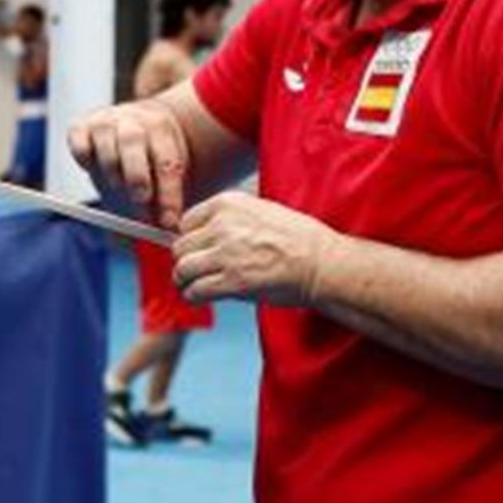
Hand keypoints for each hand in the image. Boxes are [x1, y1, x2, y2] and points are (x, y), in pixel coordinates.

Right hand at [67, 98, 192, 227]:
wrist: (135, 126)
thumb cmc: (154, 158)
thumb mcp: (167, 173)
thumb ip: (168, 199)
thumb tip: (169, 232)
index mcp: (162, 128)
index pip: (167, 162)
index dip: (169, 196)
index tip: (169, 224)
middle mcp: (132, 120)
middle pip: (134, 143)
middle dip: (138, 178)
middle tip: (141, 204)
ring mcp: (104, 121)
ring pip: (106, 148)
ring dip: (113, 176)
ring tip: (120, 191)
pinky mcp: (80, 127)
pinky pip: (79, 147)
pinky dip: (85, 161)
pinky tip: (94, 171)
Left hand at [172, 190, 340, 307]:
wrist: (322, 262)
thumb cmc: (299, 239)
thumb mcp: (260, 210)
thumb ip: (230, 219)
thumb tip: (206, 234)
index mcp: (228, 204)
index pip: (186, 222)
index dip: (190, 240)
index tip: (196, 251)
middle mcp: (222, 225)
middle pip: (180, 246)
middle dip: (186, 261)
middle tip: (193, 273)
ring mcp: (226, 253)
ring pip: (182, 269)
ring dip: (185, 281)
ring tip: (193, 286)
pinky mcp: (233, 281)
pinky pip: (196, 291)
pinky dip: (194, 297)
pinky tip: (201, 298)